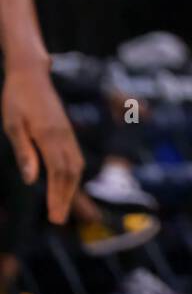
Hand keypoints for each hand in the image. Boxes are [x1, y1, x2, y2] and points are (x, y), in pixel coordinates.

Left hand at [2, 65, 83, 223]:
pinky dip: (72, 175)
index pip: (58, 172)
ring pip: (76, 165)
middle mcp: (63, 136)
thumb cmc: (16, 98)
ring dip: (71, 188)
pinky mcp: (66, 130)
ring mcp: (67, 132)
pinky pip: (74, 156)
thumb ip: (24, 151)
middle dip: (66, 198)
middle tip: (58, 220)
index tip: (54, 216)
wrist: (30, 73)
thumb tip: (30, 179)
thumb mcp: (12, 124)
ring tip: (62, 207)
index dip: (57, 196)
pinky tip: (65, 184)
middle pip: (71, 173)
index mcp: (49, 135)